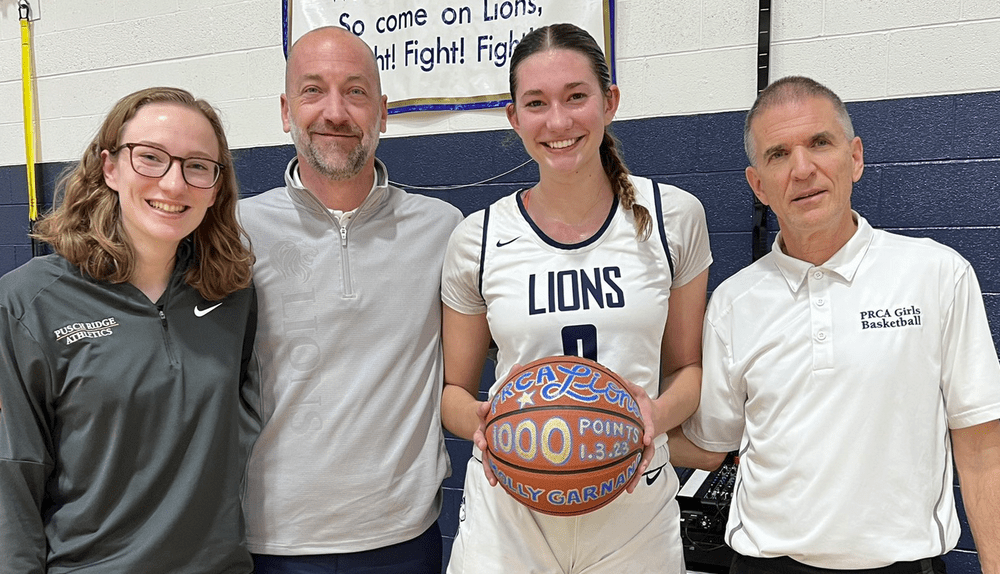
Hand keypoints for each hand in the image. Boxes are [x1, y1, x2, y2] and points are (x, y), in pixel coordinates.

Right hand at [477, 363, 521, 486]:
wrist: (471, 416)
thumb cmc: (493, 405)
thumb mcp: (499, 392)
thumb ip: (509, 381)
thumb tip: (520, 366)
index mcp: (484, 414)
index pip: (481, 409)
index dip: (483, 408)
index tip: (485, 406)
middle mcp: (481, 428)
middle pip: (478, 434)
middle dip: (479, 438)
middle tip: (482, 442)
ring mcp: (483, 442)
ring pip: (483, 454)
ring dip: (486, 463)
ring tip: (491, 474)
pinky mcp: (488, 453)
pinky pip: (490, 463)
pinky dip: (492, 472)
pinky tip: (497, 483)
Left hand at [621, 378, 656, 493]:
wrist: (656, 414)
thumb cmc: (643, 403)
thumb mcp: (636, 391)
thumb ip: (625, 384)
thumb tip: (610, 375)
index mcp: (647, 420)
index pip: (649, 426)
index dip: (648, 431)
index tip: (646, 437)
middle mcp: (647, 436)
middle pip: (648, 451)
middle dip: (644, 461)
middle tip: (639, 469)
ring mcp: (644, 446)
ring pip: (643, 462)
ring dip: (637, 475)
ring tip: (630, 486)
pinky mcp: (638, 453)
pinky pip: (635, 466)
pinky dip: (632, 477)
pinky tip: (625, 488)